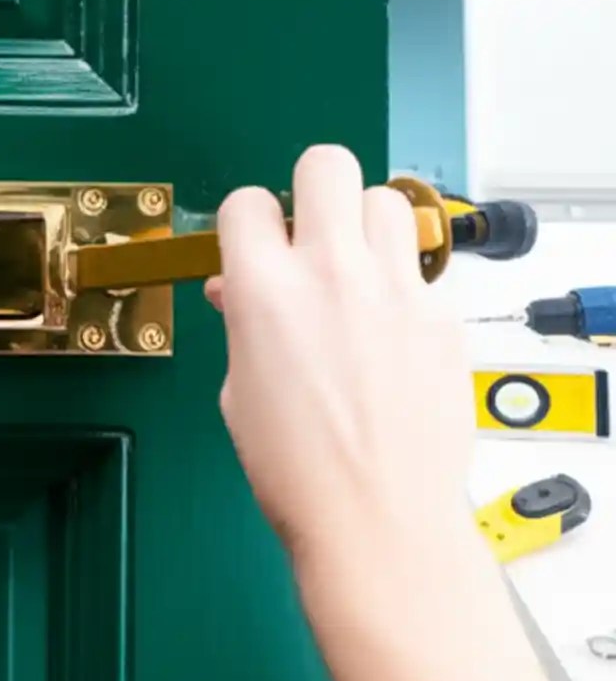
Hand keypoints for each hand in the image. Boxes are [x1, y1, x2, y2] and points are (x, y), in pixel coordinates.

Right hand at [204, 145, 474, 548]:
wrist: (373, 515)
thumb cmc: (297, 471)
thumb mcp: (239, 390)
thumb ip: (243, 325)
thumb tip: (242, 293)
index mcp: (264, 291)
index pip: (246, 202)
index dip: (245, 220)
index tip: (252, 241)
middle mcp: (330, 273)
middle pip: (326, 165)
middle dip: (312, 188)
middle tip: (309, 227)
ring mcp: (393, 290)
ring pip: (385, 201)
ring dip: (364, 224)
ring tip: (356, 268)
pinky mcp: (441, 316)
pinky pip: (421, 270)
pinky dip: (402, 285)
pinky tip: (389, 327)